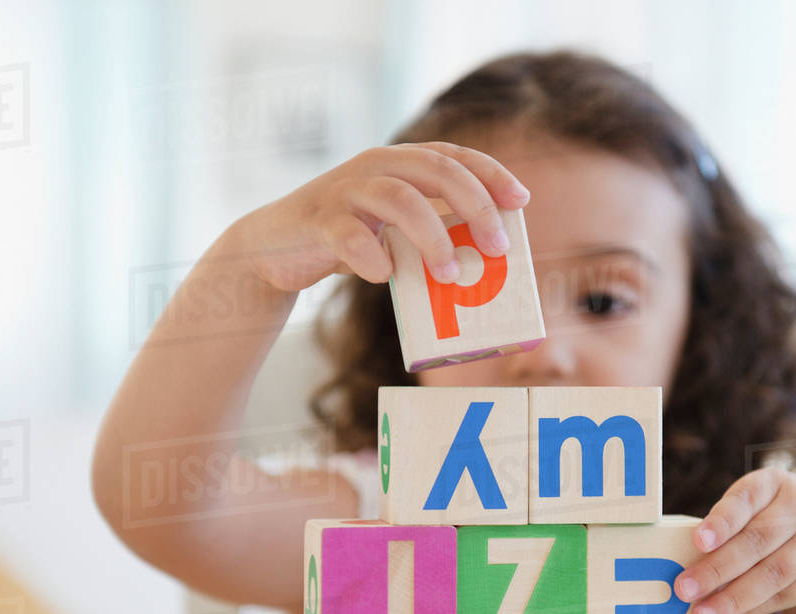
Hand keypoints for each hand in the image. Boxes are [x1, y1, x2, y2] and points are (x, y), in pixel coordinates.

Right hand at [234, 141, 530, 292]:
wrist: (274, 249)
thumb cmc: (347, 240)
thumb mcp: (393, 231)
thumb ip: (431, 234)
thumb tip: (487, 262)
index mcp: (397, 163)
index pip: (453, 155)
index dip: (490, 173)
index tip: (521, 200)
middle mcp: (373, 166)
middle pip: (434, 169)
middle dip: (474, 206)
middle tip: (496, 246)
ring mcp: (343, 191)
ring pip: (398, 198)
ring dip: (432, 236)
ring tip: (450, 273)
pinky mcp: (316, 221)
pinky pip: (348, 234)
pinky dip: (371, 258)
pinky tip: (384, 276)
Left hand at [675, 467, 795, 613]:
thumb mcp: (776, 506)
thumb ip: (738, 526)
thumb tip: (686, 562)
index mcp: (776, 484)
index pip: (745, 498)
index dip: (721, 521)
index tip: (698, 541)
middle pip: (754, 541)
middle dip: (715, 568)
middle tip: (683, 589)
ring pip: (769, 574)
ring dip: (732, 598)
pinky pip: (783, 595)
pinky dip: (752, 609)